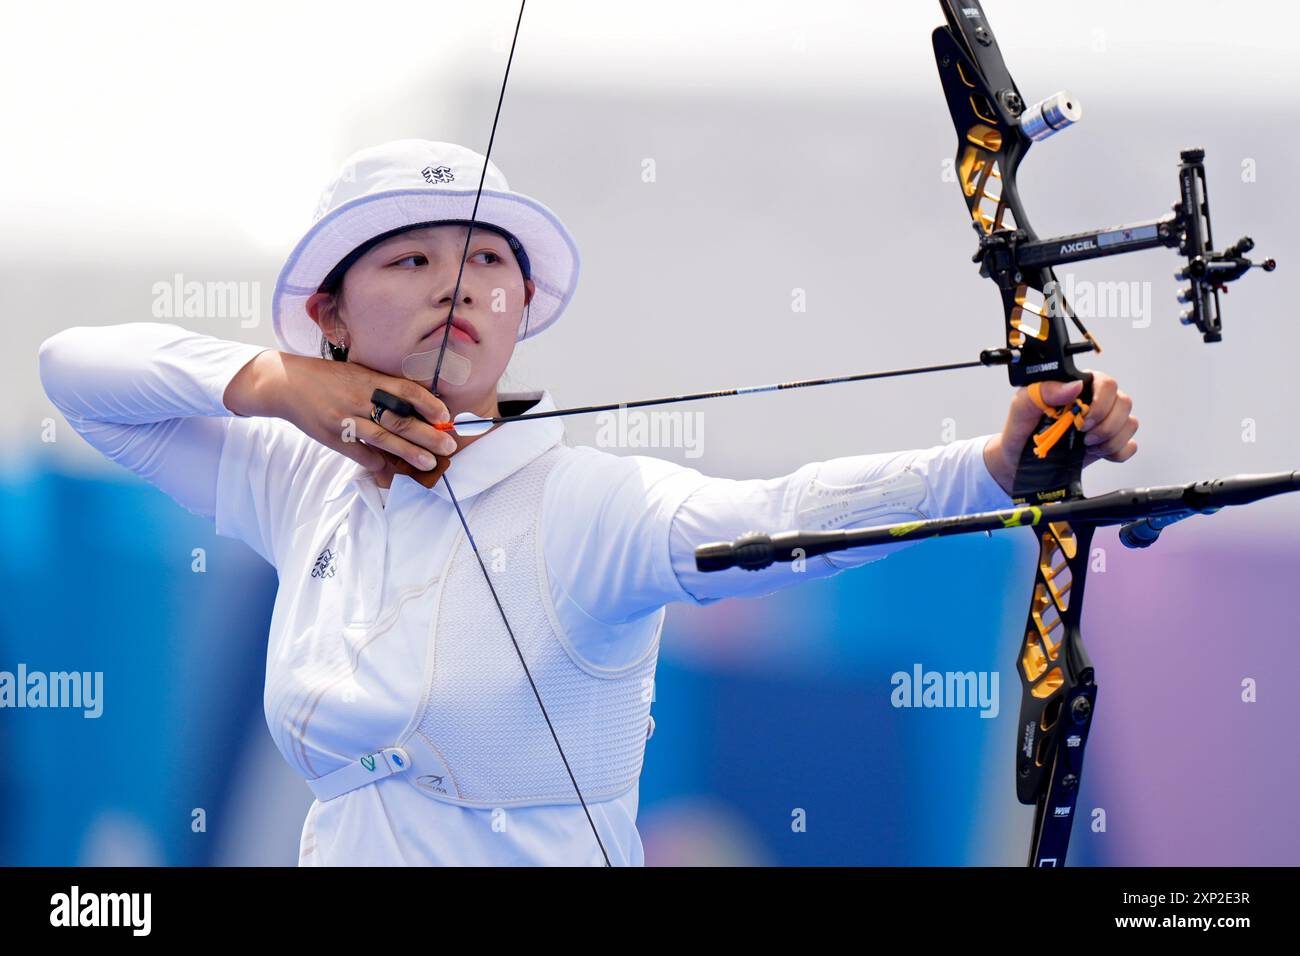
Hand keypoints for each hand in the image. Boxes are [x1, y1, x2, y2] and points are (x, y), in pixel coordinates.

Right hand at [224, 350, 457, 475]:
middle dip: (427, 434)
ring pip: (383, 438)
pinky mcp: (332, 436)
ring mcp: (344, 419)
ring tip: (430, 462)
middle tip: (448, 446)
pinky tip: (391, 469)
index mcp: (368, 379)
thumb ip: (383, 388)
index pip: (405, 390)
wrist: (287, 384)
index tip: (446, 416)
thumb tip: (417, 408)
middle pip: (399, 418)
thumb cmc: (329, 379)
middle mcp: (358, 398)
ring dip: (409, 453)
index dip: (428, 403)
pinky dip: (377, 463)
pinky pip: (360, 454)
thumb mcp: (358, 374)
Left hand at [983, 370, 1138, 494]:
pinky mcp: (1108, 444)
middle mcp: (1095, 402)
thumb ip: (1043, 392)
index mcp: (1077, 387)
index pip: (1106, 382)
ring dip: (1111, 438)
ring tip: (1086, 446)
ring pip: (1130, 423)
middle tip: (1083, 436)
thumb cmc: (1020, 430)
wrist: (1017, 461)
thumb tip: (1074, 386)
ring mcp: (1104, 423)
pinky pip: (1130, 445)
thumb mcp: (1021, 408)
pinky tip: (1098, 453)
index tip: (1083, 420)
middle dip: (1106, 424)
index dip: (1101, 402)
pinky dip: (1117, 452)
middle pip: (1124, 402)